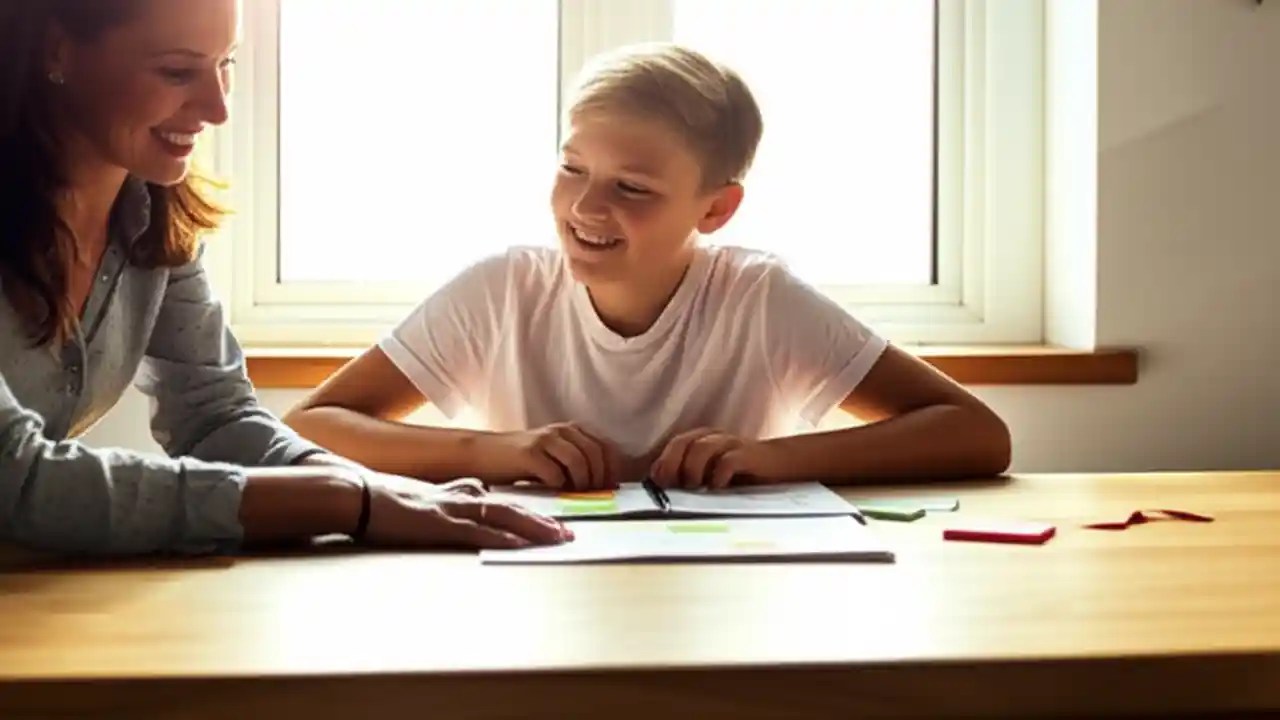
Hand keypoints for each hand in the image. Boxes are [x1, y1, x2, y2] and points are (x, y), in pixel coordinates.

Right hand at [364, 477, 572, 548]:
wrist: (359, 494)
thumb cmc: (391, 499)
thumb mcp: (431, 493)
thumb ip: (456, 491)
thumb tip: (477, 488)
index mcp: (462, 493)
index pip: (506, 503)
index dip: (534, 514)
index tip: (557, 525)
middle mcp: (464, 499)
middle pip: (513, 510)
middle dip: (544, 523)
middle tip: (569, 535)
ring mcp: (452, 511)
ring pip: (502, 518)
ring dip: (532, 529)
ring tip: (556, 539)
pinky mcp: (438, 525)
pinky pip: (476, 532)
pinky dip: (500, 537)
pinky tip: (519, 543)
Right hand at [475, 423, 622, 490]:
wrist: (482, 454)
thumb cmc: (519, 462)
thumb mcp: (552, 457)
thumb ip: (575, 465)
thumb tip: (602, 487)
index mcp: (571, 430)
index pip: (604, 447)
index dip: (612, 469)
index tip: (611, 489)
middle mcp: (561, 431)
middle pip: (595, 453)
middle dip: (599, 478)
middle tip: (594, 497)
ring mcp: (544, 440)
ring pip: (579, 461)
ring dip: (581, 483)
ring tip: (575, 496)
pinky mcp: (529, 453)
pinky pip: (555, 473)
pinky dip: (559, 487)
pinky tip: (553, 492)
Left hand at [649, 428, 781, 489]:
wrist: (780, 466)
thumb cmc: (740, 475)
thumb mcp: (710, 475)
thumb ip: (686, 474)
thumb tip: (659, 482)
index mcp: (700, 439)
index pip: (674, 445)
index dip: (663, 463)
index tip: (659, 485)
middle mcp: (713, 437)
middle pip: (682, 442)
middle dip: (671, 465)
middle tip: (672, 486)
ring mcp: (731, 443)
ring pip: (701, 448)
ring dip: (692, 470)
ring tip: (696, 487)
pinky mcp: (748, 455)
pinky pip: (727, 461)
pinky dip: (718, 475)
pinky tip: (718, 488)